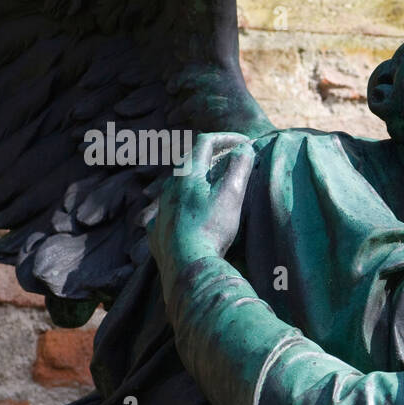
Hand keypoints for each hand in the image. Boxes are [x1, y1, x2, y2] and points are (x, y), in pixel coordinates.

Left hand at [147, 132, 255, 296]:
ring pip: (175, 187)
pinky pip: (167, 212)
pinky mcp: (157, 231)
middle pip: (189, 163)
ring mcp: (161, 210)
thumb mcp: (232, 194)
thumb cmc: (212, 228)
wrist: (187, 266)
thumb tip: (245, 148)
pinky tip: (187, 217)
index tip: (245, 142)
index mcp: (187, 174)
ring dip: (195, 182)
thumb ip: (239, 167)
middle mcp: (169, 188)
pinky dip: (181, 207)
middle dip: (212, 158)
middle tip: (231, 161)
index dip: (227, 138)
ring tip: (210, 188)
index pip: (206, 143)